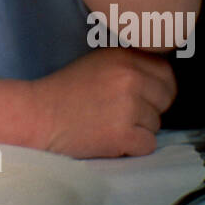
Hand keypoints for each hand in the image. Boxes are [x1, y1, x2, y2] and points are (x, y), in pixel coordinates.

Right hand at [28, 47, 177, 156]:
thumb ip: (128, 64)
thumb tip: (161, 76)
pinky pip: (148, 145)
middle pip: (166, 98)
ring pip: (157, 124)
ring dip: (139, 129)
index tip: (145, 97)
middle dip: (151, 109)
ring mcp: (128, 106)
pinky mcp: (123, 134)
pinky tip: (112, 139)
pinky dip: (133, 147)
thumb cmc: (65, 90)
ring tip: (111, 124)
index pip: (166, 73)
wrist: (39, 116)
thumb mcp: (97, 63)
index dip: (159, 88)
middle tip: (124, 113)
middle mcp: (129, 78)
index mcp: (123, 57)